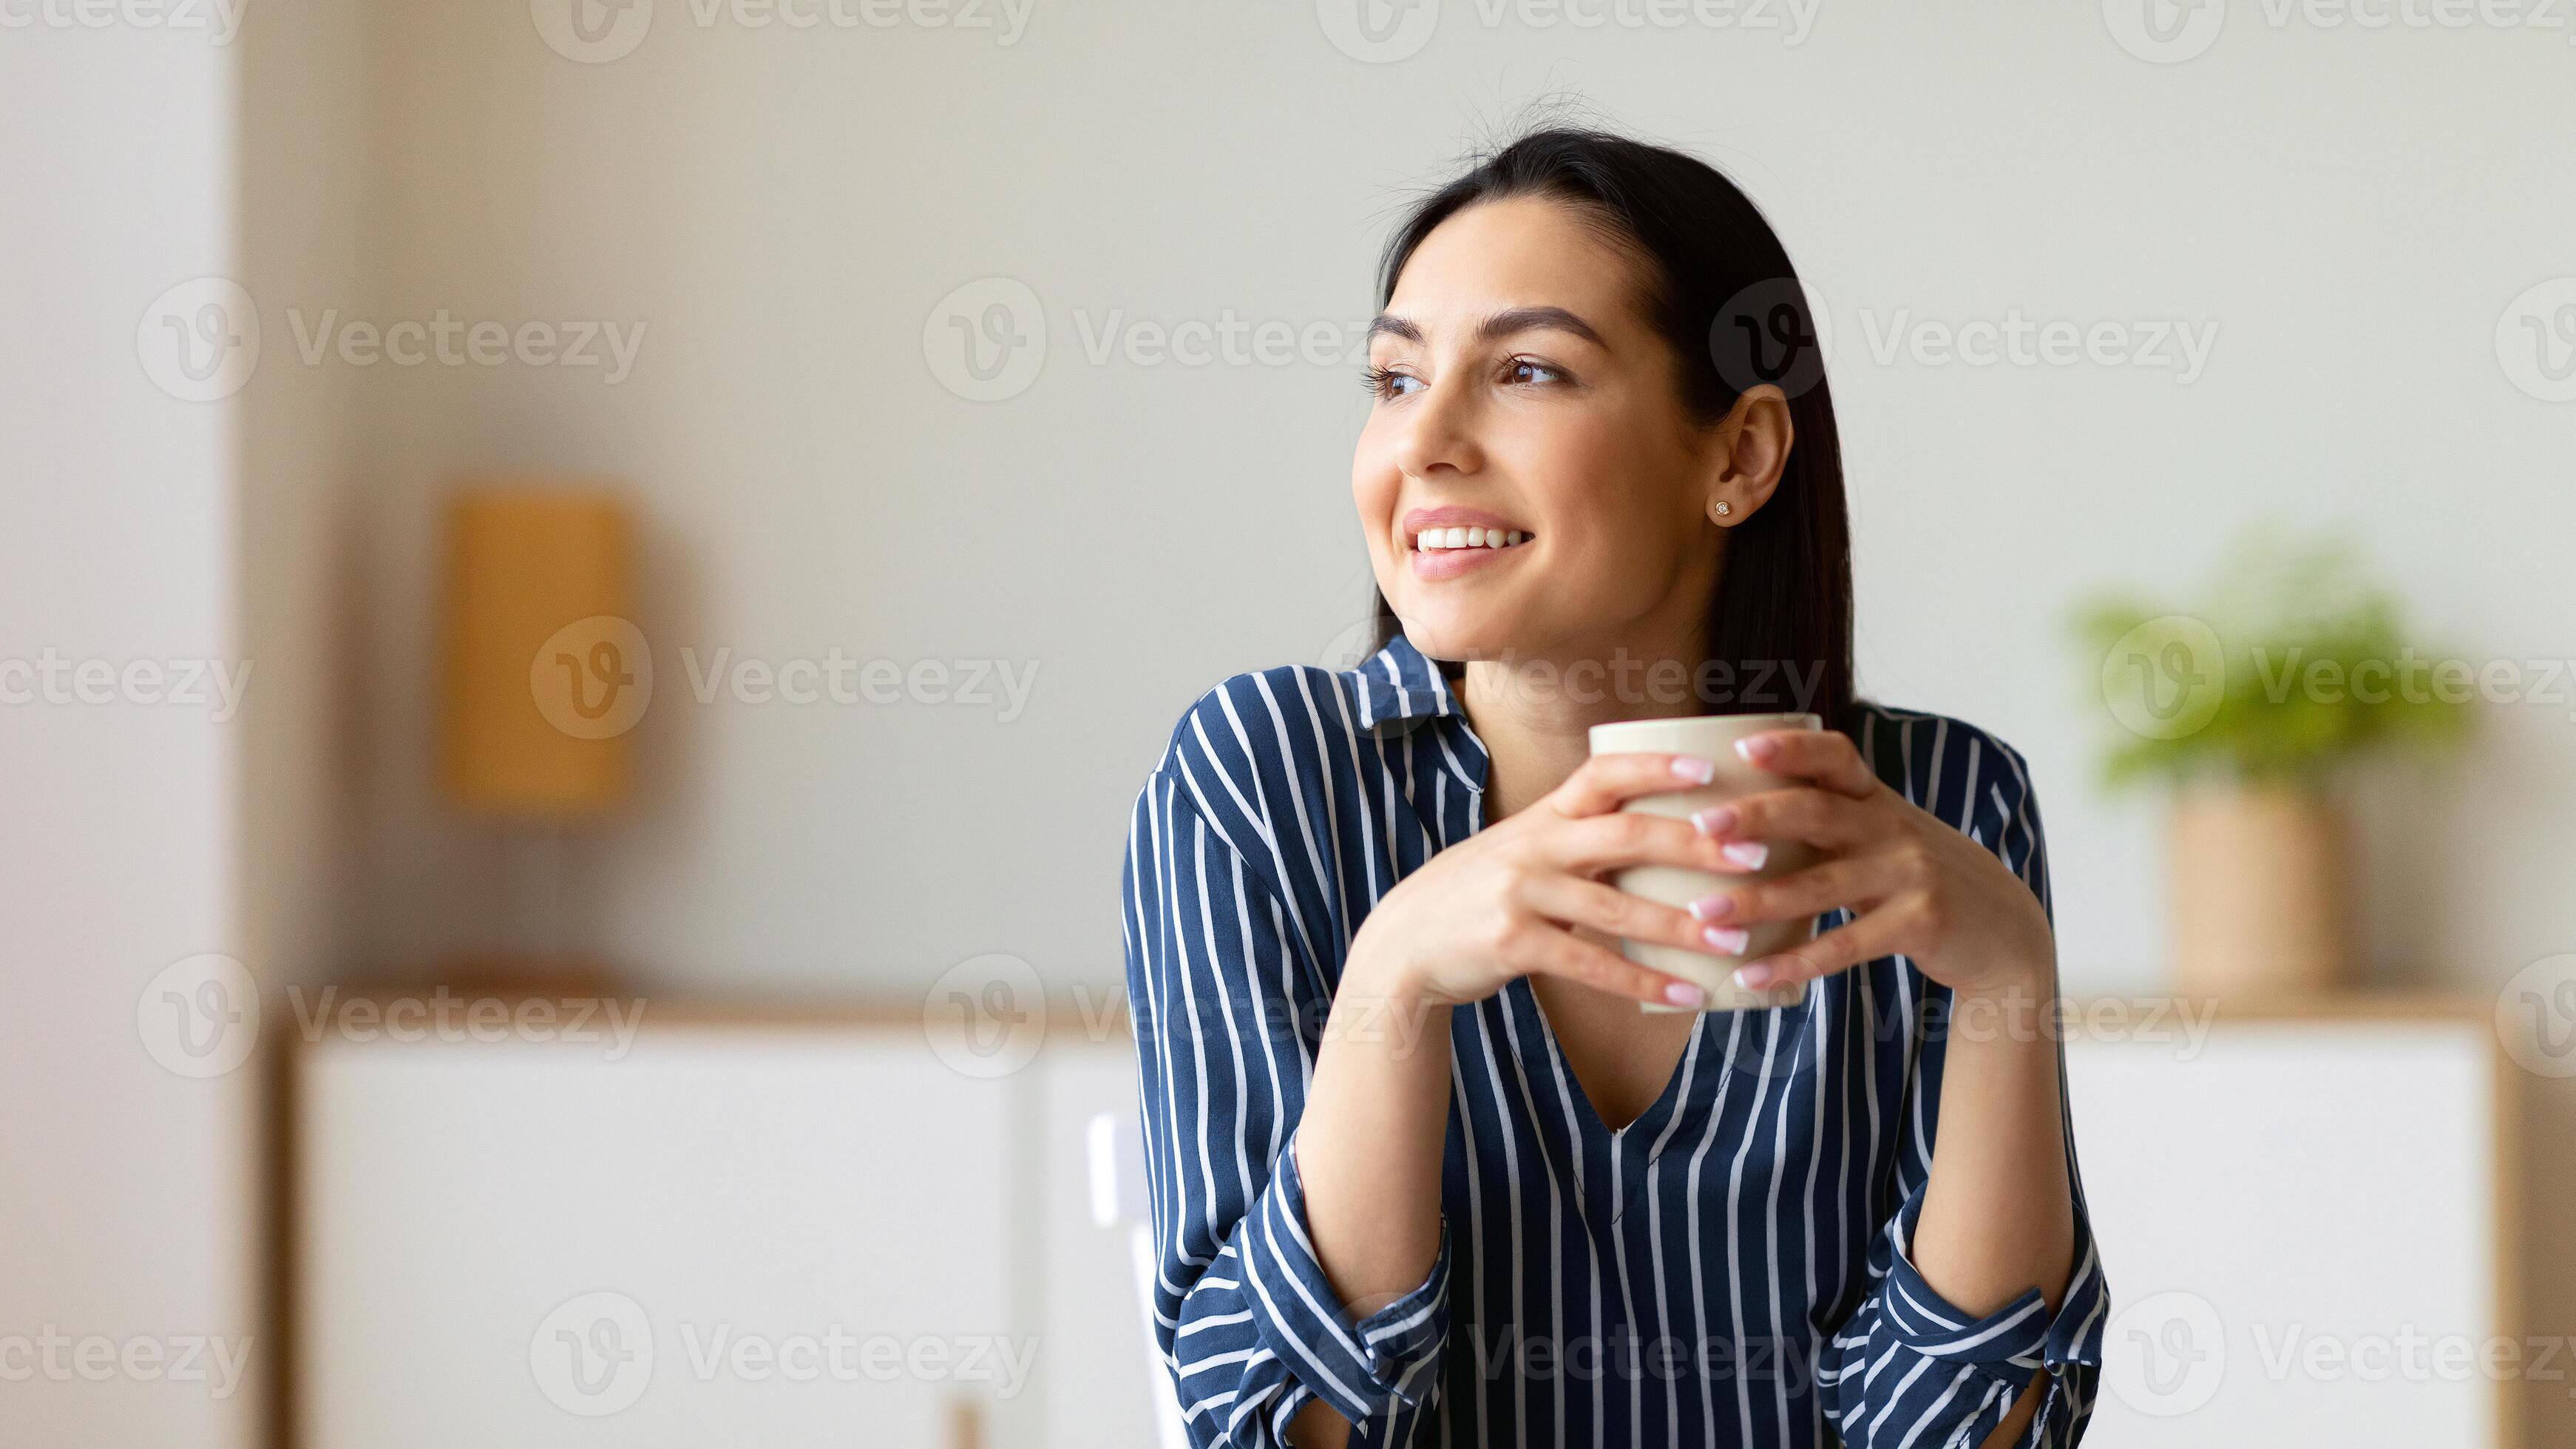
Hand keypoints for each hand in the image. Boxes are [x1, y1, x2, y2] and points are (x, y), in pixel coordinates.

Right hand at [1344, 751, 1753, 1010]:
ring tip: (1738, 939)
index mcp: (1543, 816)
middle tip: (1757, 854)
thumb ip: (1579, 840)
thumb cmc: (1480, 896)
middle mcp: (1533, 846)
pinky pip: (1592, 964)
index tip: (1713, 766)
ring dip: (1684, 926)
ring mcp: (1521, 894)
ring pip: (1619, 908)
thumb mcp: (1522, 851)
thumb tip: (1664, 839)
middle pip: (1627, 834)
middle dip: (1696, 844)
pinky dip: (1645, 982)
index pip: (1604, 772)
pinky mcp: (1513, 944)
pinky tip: (1689, 994)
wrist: (1404, 944)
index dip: (1658, 766)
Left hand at [1693, 729, 2053, 999]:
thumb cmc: (1917, 879)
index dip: (1792, 748)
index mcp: (1877, 800)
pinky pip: (1844, 945)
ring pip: (1821, 885)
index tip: (1742, 747)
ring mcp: (1909, 875)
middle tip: (1698, 826)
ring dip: (1757, 900)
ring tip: (1702, 913)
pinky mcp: (1919, 923)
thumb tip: (1729, 816)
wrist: (2003, 930)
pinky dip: (1794, 962)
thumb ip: (1828, 821)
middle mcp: (1893, 828)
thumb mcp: (1883, 836)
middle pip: (1817, 813)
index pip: (1836, 758)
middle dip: (1755, 816)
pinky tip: (1751, 974)